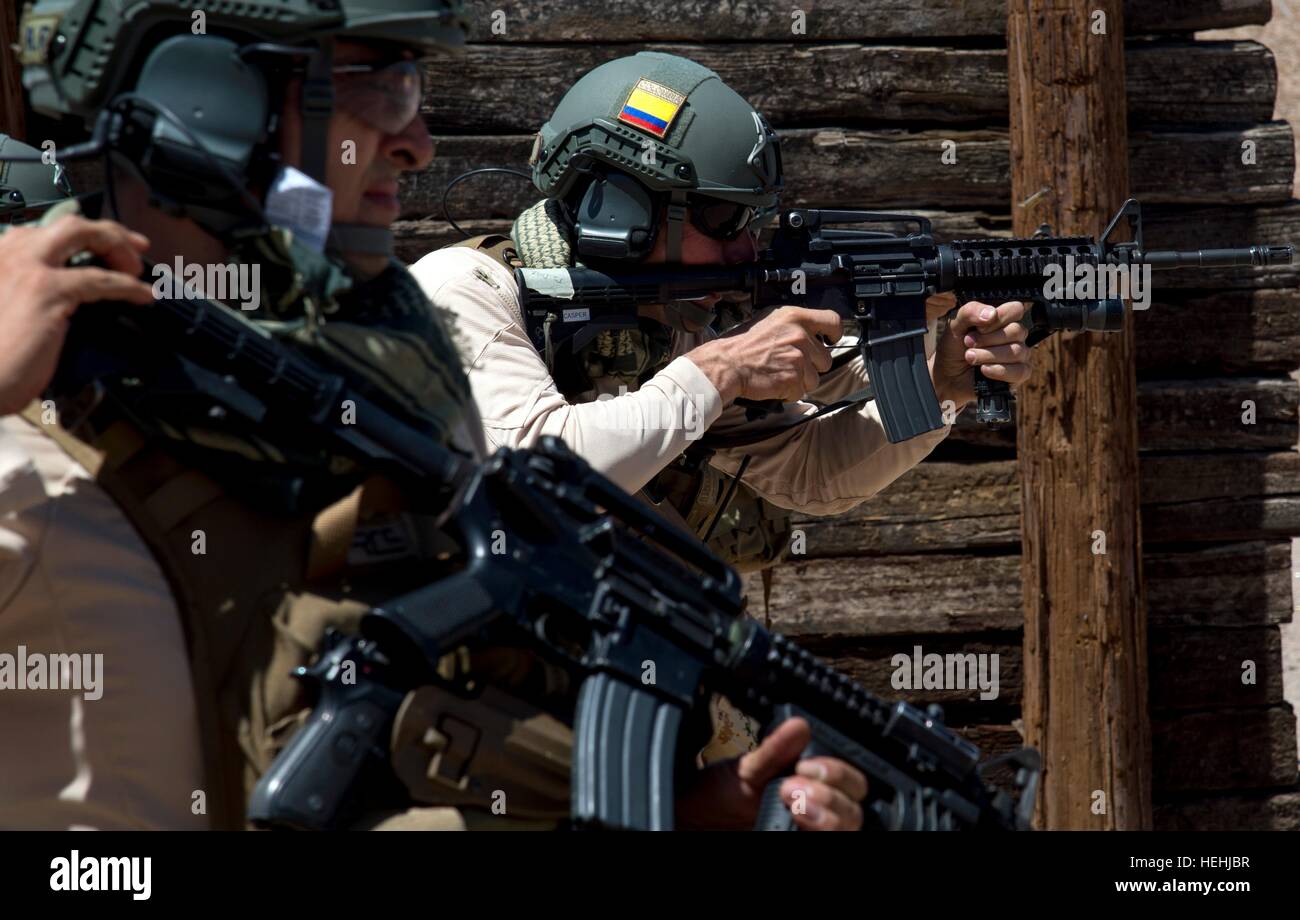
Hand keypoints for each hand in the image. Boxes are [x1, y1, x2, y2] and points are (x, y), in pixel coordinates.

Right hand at [0, 216, 152, 415]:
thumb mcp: (12, 308)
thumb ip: (36, 291)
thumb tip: (76, 292)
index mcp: (0, 256)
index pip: (46, 230)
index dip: (82, 234)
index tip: (105, 246)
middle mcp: (9, 252)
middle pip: (69, 224)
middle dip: (108, 231)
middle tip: (136, 248)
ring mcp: (26, 267)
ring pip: (84, 235)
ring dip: (119, 248)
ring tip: (138, 272)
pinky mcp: (45, 291)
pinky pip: (100, 279)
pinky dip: (129, 286)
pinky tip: (144, 295)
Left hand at [675, 717, 867, 830]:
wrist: (697, 821)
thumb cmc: (722, 794)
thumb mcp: (747, 768)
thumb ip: (775, 750)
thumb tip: (800, 725)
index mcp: (816, 783)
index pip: (853, 781)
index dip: (837, 772)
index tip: (806, 766)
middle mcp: (822, 809)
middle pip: (856, 810)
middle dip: (832, 795)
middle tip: (793, 787)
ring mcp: (811, 829)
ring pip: (847, 829)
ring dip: (827, 818)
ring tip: (793, 804)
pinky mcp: (798, 842)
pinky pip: (826, 843)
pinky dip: (817, 832)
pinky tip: (795, 827)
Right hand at [685, 306, 841, 403]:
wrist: (727, 364)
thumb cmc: (742, 344)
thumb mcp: (769, 321)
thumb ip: (793, 325)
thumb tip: (809, 332)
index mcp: (796, 317)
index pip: (832, 321)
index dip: (835, 333)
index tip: (832, 339)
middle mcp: (801, 336)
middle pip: (825, 358)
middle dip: (811, 365)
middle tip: (791, 365)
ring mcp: (799, 358)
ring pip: (815, 378)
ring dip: (800, 381)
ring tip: (779, 374)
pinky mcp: (794, 379)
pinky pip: (801, 391)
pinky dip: (789, 392)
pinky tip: (774, 383)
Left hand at [930, 299, 1031, 410]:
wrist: (946, 374)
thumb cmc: (954, 347)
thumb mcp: (955, 324)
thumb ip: (971, 312)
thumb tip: (992, 314)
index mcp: (1004, 319)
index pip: (1016, 309)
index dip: (998, 318)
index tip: (979, 327)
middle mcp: (1015, 336)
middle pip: (1017, 331)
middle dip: (988, 339)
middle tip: (968, 343)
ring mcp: (1020, 355)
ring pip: (1016, 351)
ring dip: (988, 355)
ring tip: (970, 357)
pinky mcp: (1019, 375)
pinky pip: (1020, 371)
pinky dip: (999, 370)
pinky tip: (984, 370)